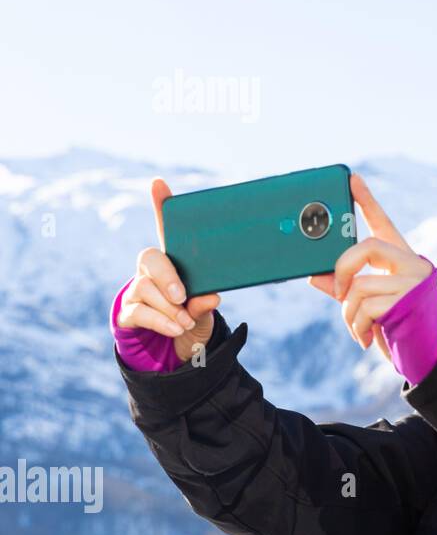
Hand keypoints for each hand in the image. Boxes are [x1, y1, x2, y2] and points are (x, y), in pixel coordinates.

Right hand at [115, 178, 221, 361]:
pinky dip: (161, 321)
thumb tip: (211, 297)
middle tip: (183, 295)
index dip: (161, 205)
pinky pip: (139, 311)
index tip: (158, 183)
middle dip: (167, 276)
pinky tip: (176, 327)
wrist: (179, 351)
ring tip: (186, 321)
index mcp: (175, 263)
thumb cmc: (195, 319)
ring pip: (146, 288)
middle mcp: (151, 271)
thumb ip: (205, 303)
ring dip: (169, 308)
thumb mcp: (206, 312)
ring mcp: (137, 290)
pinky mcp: (127, 312)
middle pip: (150, 257)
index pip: (167, 230)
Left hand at [308, 173, 431, 361]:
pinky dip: (357, 326)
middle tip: (337, 291)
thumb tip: (313, 276)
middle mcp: (410, 263)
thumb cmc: (398, 322)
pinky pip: (367, 308)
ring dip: (348, 313)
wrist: (429, 350)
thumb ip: (345, 286)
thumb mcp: (369, 301)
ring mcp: (412, 281)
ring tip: (355, 329)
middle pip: (367, 247)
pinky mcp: (409, 302)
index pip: (382, 222)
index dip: (366, 200)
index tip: (351, 178)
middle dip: (342, 269)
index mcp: (400, 257)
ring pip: (360, 286)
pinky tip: (363, 338)